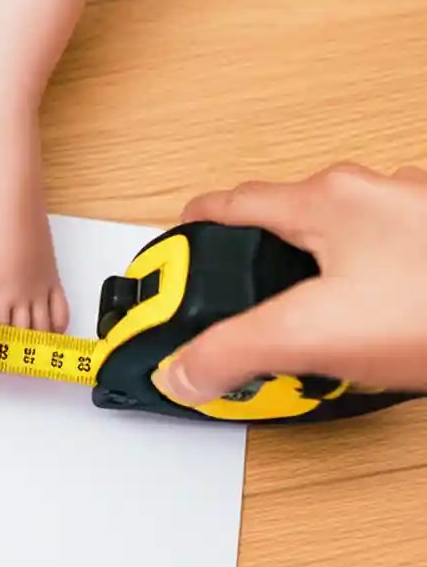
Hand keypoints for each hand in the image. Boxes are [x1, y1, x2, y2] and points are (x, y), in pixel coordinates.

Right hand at [153, 164, 426, 405]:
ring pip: (333, 249)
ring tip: (304, 339)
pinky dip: (360, 296)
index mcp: (329, 198)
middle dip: (253, 276)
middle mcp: (371, 195)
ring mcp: (412, 219)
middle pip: (281, 229)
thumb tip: (183, 370)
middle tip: (237, 321)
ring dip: (309, 288)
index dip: (186, 236)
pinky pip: (379, 266)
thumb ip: (231, 350)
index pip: (226, 204)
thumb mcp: (313, 335)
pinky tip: (367, 335)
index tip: (165, 265)